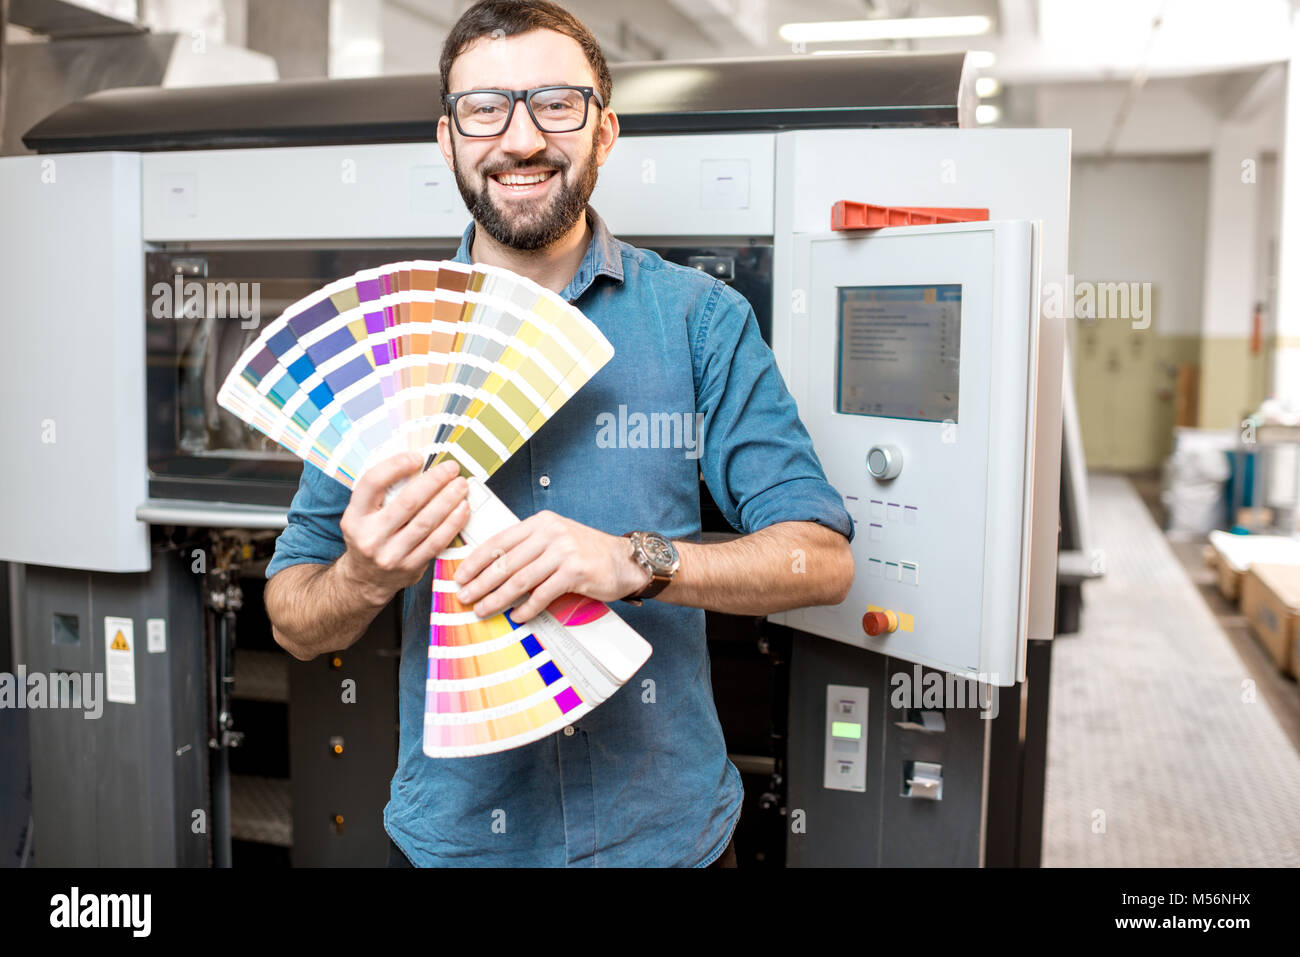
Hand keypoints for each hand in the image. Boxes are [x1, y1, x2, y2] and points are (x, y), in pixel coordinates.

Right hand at [336, 453, 469, 606]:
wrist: (365, 579)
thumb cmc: (370, 536)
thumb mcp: (363, 515)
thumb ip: (383, 493)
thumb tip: (419, 463)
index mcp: (354, 517)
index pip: (372, 483)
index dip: (395, 466)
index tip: (418, 457)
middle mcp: (370, 536)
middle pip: (407, 502)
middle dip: (433, 481)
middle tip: (451, 468)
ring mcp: (390, 555)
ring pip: (426, 522)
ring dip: (448, 500)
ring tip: (461, 485)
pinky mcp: (410, 567)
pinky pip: (436, 542)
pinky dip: (453, 523)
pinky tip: (463, 509)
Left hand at [451, 511, 650, 621]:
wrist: (624, 561)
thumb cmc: (586, 553)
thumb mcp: (556, 540)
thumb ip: (529, 548)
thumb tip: (493, 570)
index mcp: (540, 523)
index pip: (500, 541)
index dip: (477, 560)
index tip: (461, 576)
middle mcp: (551, 533)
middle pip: (506, 562)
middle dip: (481, 583)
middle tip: (465, 598)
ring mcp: (564, 551)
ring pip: (521, 579)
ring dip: (498, 598)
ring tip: (484, 610)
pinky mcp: (575, 572)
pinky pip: (543, 594)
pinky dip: (527, 608)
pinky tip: (517, 616)